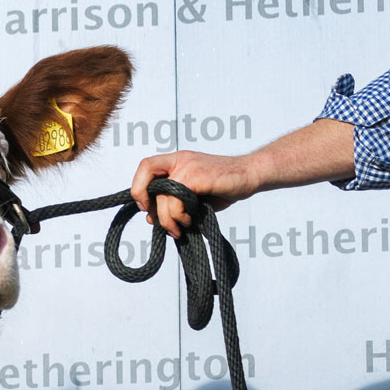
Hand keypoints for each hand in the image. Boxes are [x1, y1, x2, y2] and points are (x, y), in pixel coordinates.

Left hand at [130, 151, 258, 236]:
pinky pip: (176, 200)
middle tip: (155, 219)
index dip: (139, 186)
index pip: (146, 166)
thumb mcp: (192, 196)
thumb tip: (150, 219)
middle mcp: (180, 160)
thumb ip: (172, 203)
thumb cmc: (223, 187)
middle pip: (147, 176)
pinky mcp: (197, 176)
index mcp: (177, 161)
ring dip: (167, 219)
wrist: (251, 175)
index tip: (146, 206)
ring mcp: (188, 166)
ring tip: (178, 229)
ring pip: (162, 197)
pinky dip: (179, 216)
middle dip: (146, 202)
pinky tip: (189, 221)